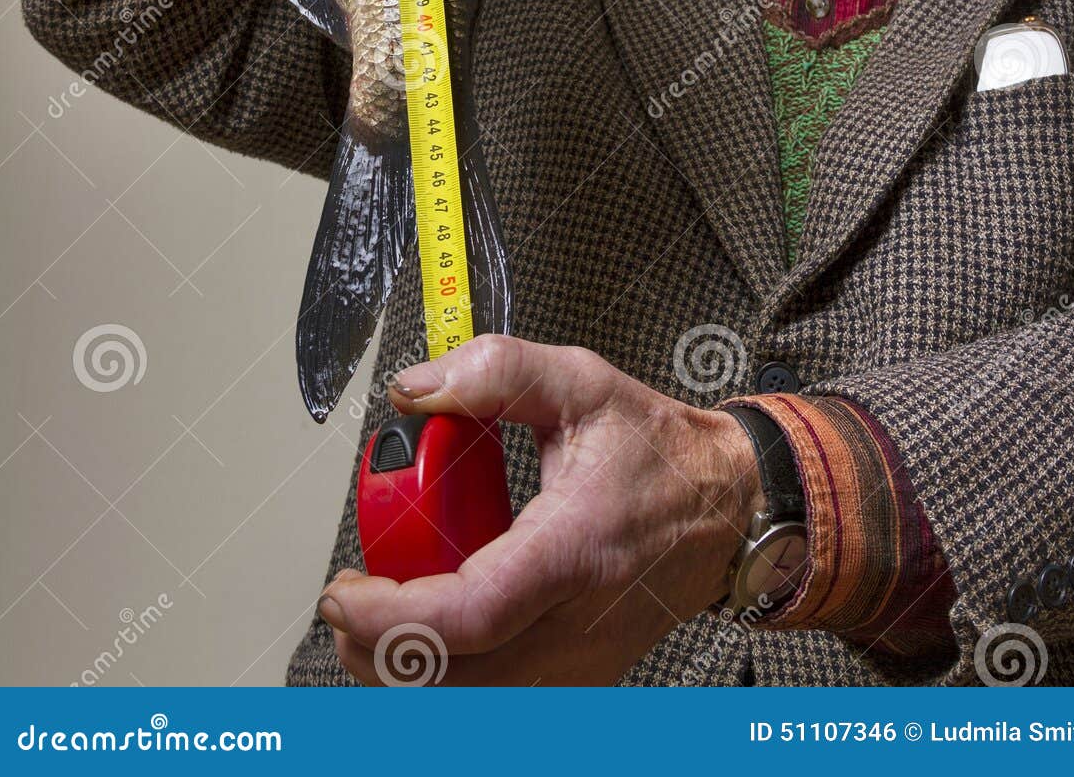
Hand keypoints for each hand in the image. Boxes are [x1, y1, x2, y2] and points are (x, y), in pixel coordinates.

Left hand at [317, 335, 759, 685]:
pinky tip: (437, 622)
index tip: (344, 594)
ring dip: (408, 667)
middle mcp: (575, 624)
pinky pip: (497, 695)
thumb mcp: (581, 382)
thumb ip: (495, 372)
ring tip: (383, 610)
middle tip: (349, 603)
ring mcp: (577, 662)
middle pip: (453, 682)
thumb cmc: (661, 452)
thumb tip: (415, 389)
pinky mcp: (577, 676)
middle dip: (378, 652)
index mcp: (573, 550)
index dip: (391, 618)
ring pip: (469, 702)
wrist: (729, 506)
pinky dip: (450, 671)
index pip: (469, 616)